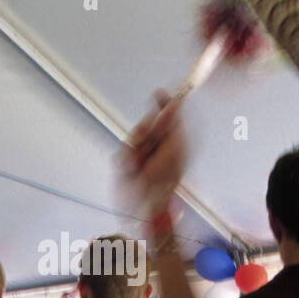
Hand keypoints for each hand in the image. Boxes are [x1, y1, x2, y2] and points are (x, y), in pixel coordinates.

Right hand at [122, 89, 187, 214]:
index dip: (165, 102)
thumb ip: (174, 123)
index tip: (160, 93)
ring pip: (134, 136)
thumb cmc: (165, 181)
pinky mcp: (128, 163)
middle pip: (149, 124)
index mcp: (176, 143)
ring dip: (137, 148)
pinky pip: (122, 152)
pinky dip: (127, 160)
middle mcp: (160, 147)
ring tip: (142, 162)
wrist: (145, 204)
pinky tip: (134, 168)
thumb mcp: (175, 148)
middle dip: (147, 132)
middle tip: (149, 145)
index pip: (170, 116)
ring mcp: (144, 155)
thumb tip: (176, 102)